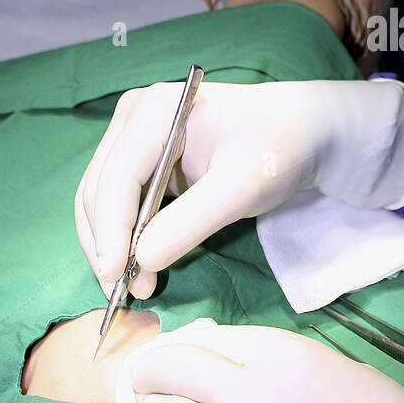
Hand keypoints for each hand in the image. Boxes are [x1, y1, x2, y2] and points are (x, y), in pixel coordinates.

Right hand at [76, 77, 403, 298]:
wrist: (303, 131)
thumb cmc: (279, 149)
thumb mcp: (243, 188)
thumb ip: (190, 222)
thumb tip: (140, 260)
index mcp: (157, 110)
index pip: (118, 177)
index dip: (110, 230)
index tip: (115, 276)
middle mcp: (135, 115)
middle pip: (100, 189)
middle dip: (108, 243)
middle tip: (127, 292)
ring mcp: (135, 134)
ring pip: (102, 197)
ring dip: (111, 243)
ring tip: (136, 285)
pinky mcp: (143, 155)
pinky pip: (119, 199)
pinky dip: (124, 234)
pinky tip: (141, 265)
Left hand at [127, 321, 403, 402]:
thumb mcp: (345, 373)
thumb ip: (289, 366)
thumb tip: (243, 368)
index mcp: (286, 353)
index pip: (215, 337)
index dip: (191, 344)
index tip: (182, 353)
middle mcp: (249, 391)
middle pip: (173, 369)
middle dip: (151, 370)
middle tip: (145, 379)